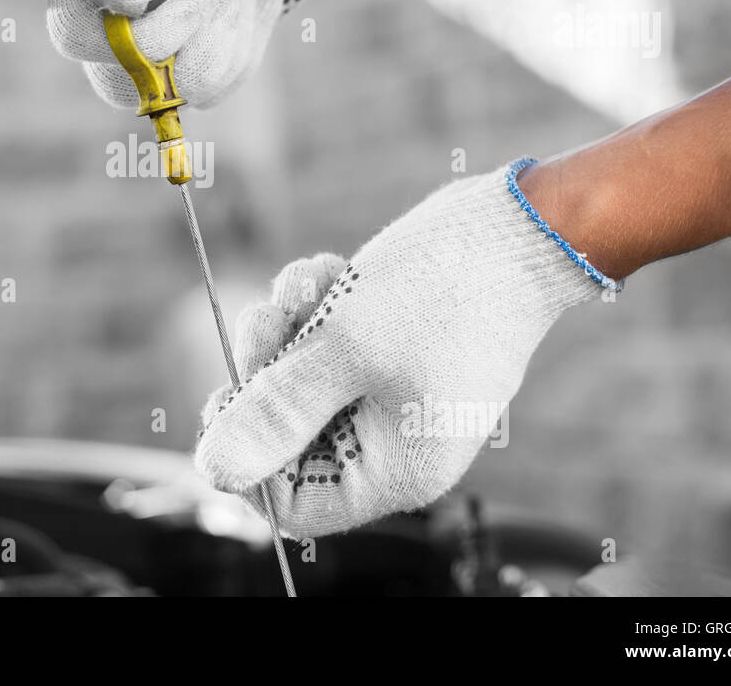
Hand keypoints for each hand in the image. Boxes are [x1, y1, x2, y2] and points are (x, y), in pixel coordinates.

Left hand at [194, 161, 616, 536]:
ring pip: (305, 380)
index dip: (250, 461)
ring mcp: (397, 397)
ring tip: (305, 284)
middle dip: (268, 372)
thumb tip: (214, 468)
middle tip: (266, 319)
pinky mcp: (393, 354)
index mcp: (395, 470)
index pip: (296, 505)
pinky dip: (317, 308)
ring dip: (289, 328)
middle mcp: (398, 444)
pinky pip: (330, 346)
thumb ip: (275, 411)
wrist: (517, 225)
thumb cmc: (440, 292)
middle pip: (294, 436)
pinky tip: (330, 270)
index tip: (227, 396)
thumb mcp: (341, 351)